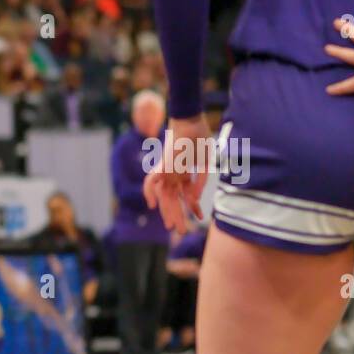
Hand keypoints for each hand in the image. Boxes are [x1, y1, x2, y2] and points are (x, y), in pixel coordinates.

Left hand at [143, 115, 209, 232]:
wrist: (190, 121)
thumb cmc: (198, 137)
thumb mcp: (205, 163)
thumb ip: (200, 181)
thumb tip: (194, 199)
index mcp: (184, 174)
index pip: (186, 195)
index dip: (192, 207)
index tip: (200, 217)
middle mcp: (174, 176)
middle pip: (173, 200)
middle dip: (177, 216)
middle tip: (180, 231)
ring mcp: (166, 172)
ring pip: (164, 197)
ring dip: (169, 213)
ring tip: (173, 228)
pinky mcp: (161, 167)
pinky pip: (150, 182)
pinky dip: (148, 193)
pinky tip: (152, 205)